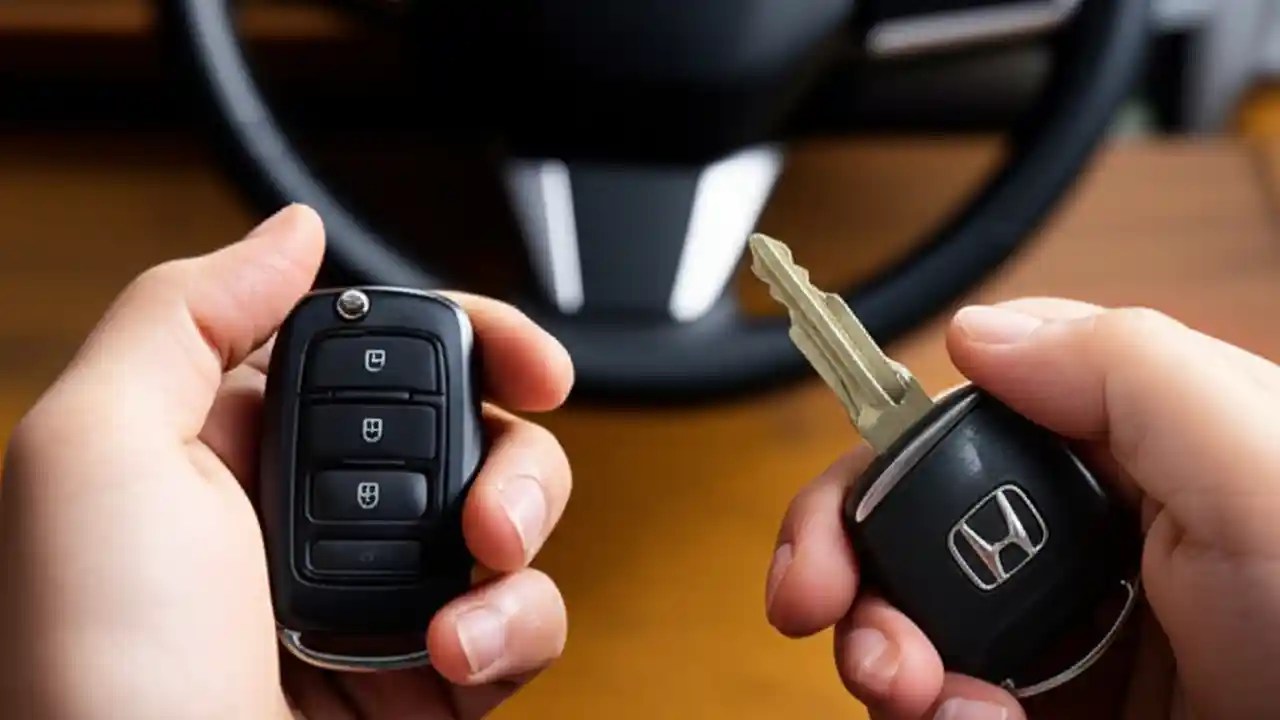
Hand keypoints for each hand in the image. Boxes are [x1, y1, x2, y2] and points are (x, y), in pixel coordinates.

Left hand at [0, 205, 574, 719]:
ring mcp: (378, 599)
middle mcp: (314, 517)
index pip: (379, 352)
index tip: (524, 360)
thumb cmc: (92, 669)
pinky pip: (521, 621)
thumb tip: (293, 235)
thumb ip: (188, 313)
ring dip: (520, 535)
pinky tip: (457, 654)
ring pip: (513, 519)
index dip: (465, 339)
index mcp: (234, 444)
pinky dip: (516, 628)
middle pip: (468, 428)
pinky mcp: (430, 677)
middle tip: (496, 502)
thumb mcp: (94, 452)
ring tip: (479, 572)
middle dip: (512, 451)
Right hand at [764, 298, 1279, 718]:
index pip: (956, 441)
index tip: (826, 544)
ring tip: (913, 692)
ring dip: (888, 660)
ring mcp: (1076, 655)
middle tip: (830, 616)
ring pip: (918, 638)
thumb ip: (1123, 367)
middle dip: (855, 576)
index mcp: (1129, 464)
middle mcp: (1091, 554)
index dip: (873, 481)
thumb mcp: (1261, 463)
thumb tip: (978, 333)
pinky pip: (956, 714)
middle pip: (914, 543)